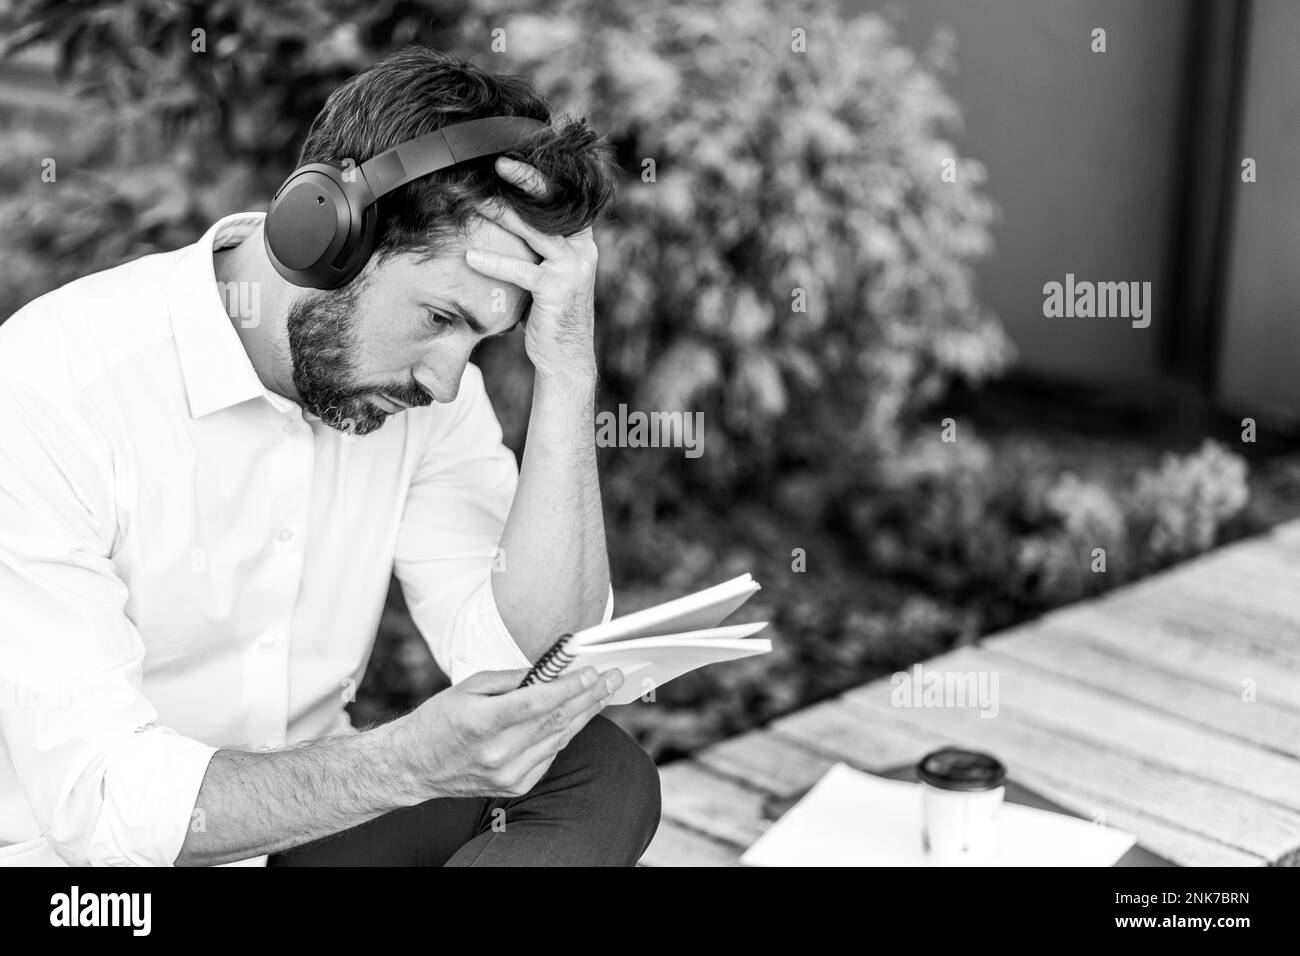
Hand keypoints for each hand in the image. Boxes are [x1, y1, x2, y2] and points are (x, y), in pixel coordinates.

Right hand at [392, 665, 623, 799]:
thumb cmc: (440, 720)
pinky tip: (579, 715)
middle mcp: (497, 752)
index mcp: (482, 722)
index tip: (592, 671)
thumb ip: (511, 679)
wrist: (415, 765)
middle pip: (556, 720)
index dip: (569, 686)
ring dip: (585, 713)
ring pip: (559, 738)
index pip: (537, 702)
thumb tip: (549, 669)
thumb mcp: (469, 687)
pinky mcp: (515, 785)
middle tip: (613, 678)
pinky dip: (565, 734)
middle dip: (590, 696)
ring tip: (603, 693)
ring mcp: (508, 773)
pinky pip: (550, 756)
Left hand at [464, 156, 598, 382]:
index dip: (540, 178)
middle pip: (550, 206)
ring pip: (535, 231)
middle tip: (494, 164)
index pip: (562, 200)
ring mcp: (572, 268)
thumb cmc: (549, 315)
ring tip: (474, 200)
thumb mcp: (548, 275)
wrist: (567, 358)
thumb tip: (504, 221)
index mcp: (580, 241)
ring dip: (503, 213)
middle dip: (523, 182)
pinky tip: (470, 257)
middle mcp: (582, 249)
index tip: (513, 159)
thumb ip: (537, 249)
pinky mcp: (557, 289)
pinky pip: (521, 270)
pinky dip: (494, 262)